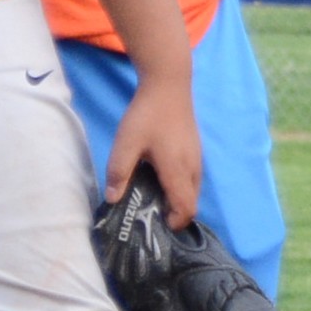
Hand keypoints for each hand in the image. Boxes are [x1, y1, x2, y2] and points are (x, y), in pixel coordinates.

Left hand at [107, 69, 204, 223]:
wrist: (168, 86)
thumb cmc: (147, 116)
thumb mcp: (126, 144)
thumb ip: (119, 172)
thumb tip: (113, 199)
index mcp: (178, 171)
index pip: (186, 208)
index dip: (175, 222)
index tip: (156, 225)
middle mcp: (193, 168)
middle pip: (192, 202)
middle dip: (175, 213)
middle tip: (150, 213)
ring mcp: (197, 158)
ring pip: (193, 190)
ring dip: (178, 199)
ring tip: (152, 196)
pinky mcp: (195, 149)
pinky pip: (192, 177)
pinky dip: (180, 186)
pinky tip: (159, 176)